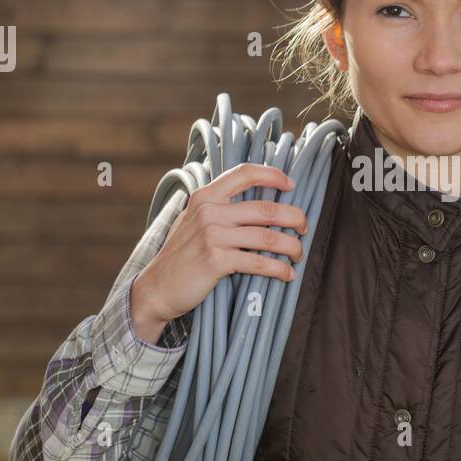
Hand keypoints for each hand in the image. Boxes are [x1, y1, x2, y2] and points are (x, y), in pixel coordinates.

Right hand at [130, 164, 308, 343]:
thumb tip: (260, 205)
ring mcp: (212, 235)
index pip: (244, 173)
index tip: (291, 185)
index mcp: (205, 196)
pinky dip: (278, 269)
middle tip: (304, 228)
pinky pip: (259, 262)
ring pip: (267, 237)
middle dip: (294, 218)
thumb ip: (220, 208)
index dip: (273, 175)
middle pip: (266, 209)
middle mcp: (209, 211)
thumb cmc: (182, 256)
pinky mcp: (216, 260)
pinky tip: (286, 274)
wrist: (156, 287)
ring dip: (291, 247)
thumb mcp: (194, 221)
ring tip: (298, 254)